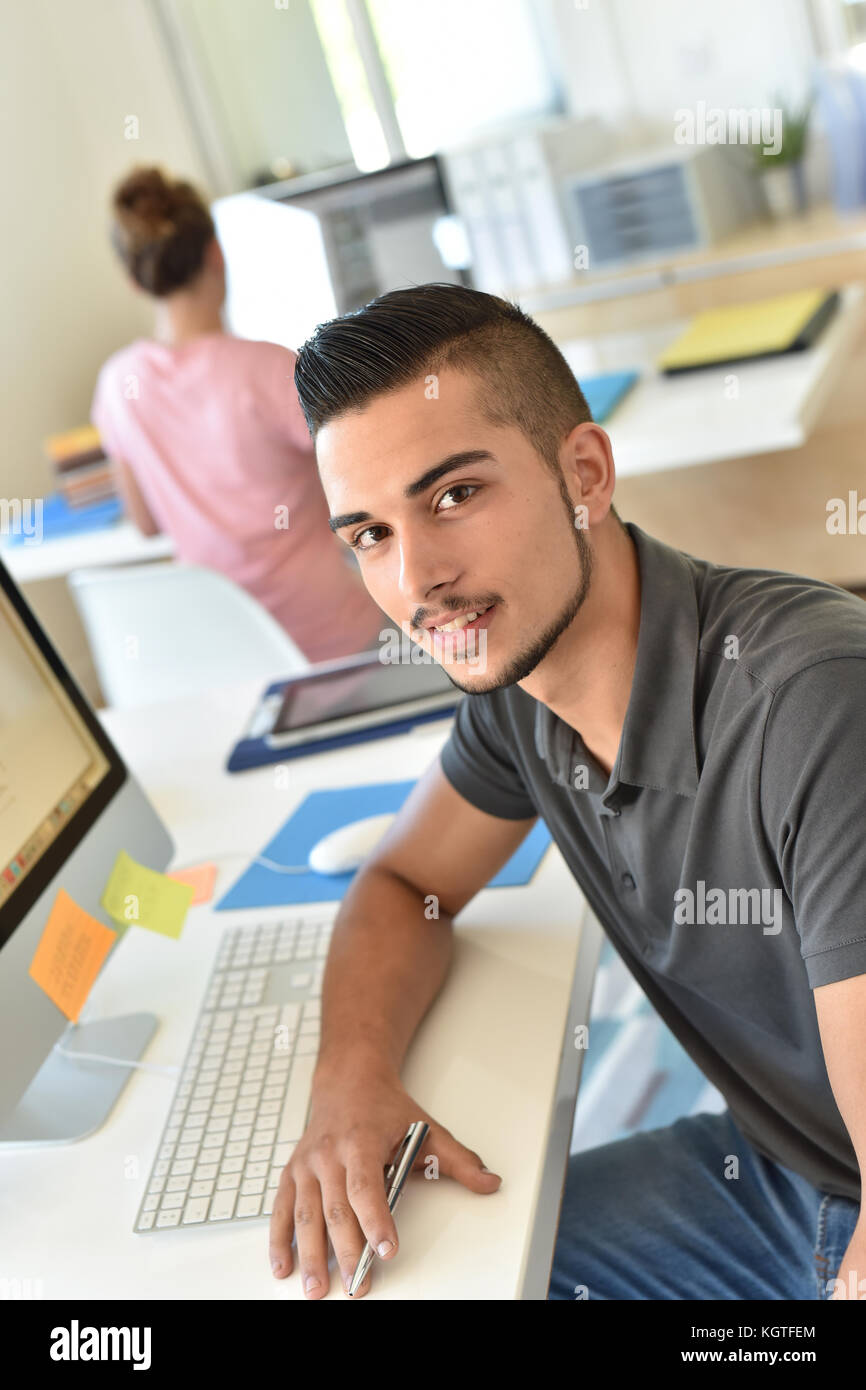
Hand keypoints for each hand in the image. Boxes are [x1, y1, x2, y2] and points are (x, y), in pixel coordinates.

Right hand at [268, 1064, 501, 1298]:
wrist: (348, 1081)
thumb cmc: (385, 1108)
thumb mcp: (426, 1128)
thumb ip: (459, 1160)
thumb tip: (490, 1182)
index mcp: (362, 1142)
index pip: (367, 1186)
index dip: (376, 1219)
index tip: (387, 1248)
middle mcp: (329, 1154)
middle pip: (336, 1208)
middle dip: (346, 1251)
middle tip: (357, 1284)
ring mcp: (307, 1165)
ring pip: (306, 1214)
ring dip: (310, 1254)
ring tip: (316, 1288)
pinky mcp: (292, 1173)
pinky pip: (282, 1209)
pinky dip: (279, 1240)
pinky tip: (282, 1266)